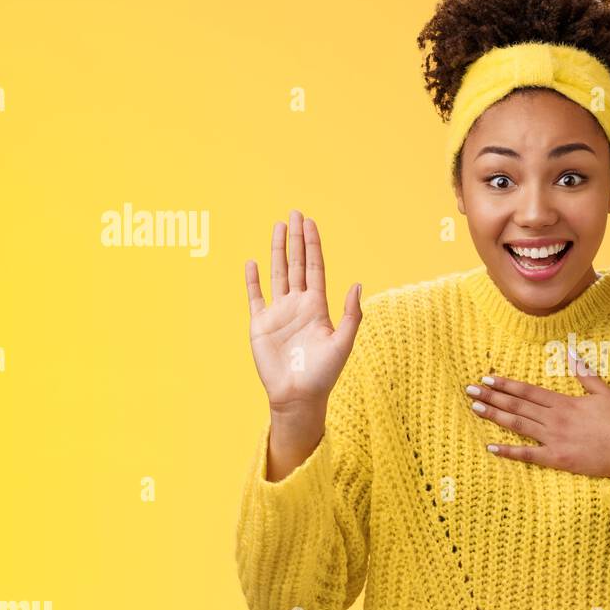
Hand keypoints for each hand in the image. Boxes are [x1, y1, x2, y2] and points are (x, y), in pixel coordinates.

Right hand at [245, 210, 361, 413]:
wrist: (298, 396)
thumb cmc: (324, 374)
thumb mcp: (343, 343)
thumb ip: (351, 314)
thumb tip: (357, 284)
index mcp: (318, 306)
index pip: (315, 268)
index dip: (312, 245)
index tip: (310, 223)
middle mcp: (298, 305)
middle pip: (296, 264)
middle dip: (296, 239)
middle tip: (294, 213)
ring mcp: (278, 312)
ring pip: (277, 274)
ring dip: (278, 251)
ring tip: (278, 227)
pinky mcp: (260, 324)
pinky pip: (255, 296)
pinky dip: (253, 280)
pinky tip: (253, 262)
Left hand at [464, 347, 609, 477]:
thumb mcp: (605, 393)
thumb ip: (585, 374)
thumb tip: (571, 352)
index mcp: (564, 402)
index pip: (528, 391)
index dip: (506, 384)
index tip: (488, 378)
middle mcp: (554, 419)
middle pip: (517, 405)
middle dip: (492, 396)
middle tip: (470, 390)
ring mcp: (554, 439)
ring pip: (518, 425)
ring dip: (495, 416)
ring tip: (476, 408)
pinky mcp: (557, 459)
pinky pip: (528, 455)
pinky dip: (509, 451)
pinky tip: (492, 447)